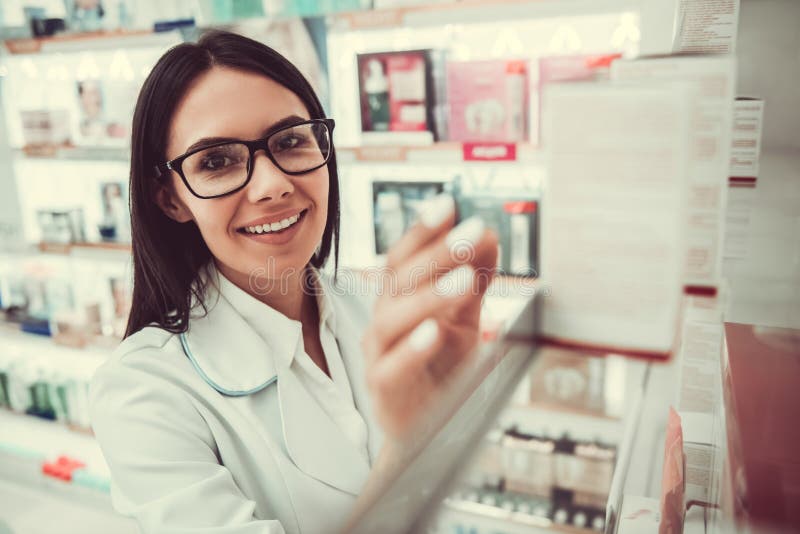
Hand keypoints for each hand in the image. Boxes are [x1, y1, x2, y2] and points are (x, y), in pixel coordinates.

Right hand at [361, 195, 498, 438]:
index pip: (404, 257)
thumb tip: (488, 235)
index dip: (423, 230)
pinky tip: (436, 332)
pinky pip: (391, 367)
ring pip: (391, 319)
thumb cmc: (439, 368)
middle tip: (473, 233)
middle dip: (437, 254)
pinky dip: (413, 349)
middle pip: (399, 279)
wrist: (425, 425)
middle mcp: (384, 320)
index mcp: (400, 298)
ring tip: (465, 279)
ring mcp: (378, 354)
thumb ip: (474, 279)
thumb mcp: (464, 319)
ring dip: (428, 296)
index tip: (448, 203)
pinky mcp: (383, 389)